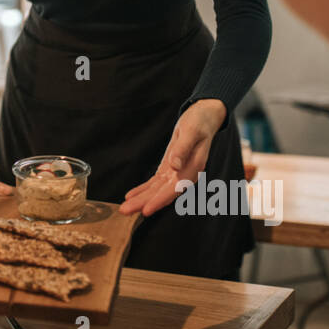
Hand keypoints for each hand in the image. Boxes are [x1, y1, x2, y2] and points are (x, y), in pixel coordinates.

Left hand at [120, 99, 226, 216]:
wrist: (203, 117)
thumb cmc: (200, 122)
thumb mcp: (191, 131)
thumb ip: (183, 148)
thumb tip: (176, 166)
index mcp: (193, 167)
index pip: (174, 188)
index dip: (160, 200)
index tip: (146, 210)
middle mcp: (185, 174)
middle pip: (162, 193)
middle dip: (144, 203)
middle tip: (125, 211)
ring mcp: (177, 172)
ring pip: (157, 190)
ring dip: (141, 199)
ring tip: (125, 208)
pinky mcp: (170, 168)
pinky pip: (156, 182)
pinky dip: (144, 189)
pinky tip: (132, 196)